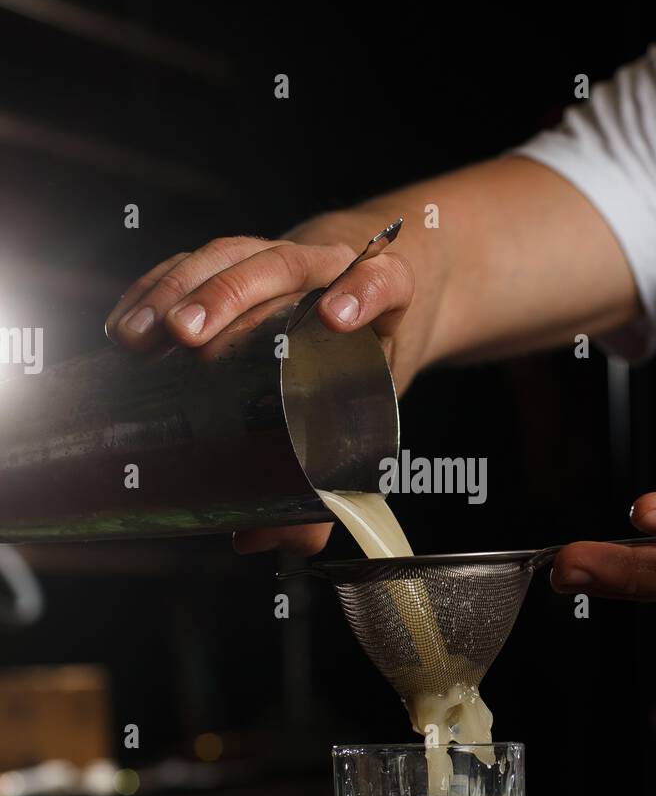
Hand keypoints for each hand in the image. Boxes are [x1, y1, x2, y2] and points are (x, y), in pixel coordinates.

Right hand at [105, 232, 413, 553]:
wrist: (379, 290)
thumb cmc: (376, 357)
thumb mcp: (374, 412)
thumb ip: (335, 478)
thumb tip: (283, 542)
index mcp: (389, 298)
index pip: (387, 282)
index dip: (364, 293)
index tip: (335, 318)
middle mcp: (335, 266)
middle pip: (287, 262)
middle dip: (231, 294)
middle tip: (187, 335)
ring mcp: (285, 256)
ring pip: (234, 254)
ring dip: (180, 289)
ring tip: (141, 334)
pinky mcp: (242, 257)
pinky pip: (196, 262)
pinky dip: (155, 287)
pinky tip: (126, 322)